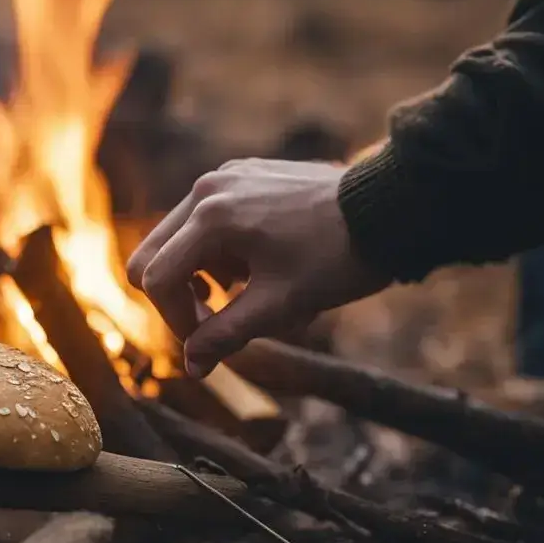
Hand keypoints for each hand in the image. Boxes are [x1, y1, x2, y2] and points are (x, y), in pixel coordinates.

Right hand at [126, 158, 388, 376]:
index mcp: (211, 218)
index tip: (208, 346)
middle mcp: (208, 189)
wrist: (391, 209)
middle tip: (213, 323)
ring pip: (177, 240)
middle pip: (152, 255)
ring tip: (243, 293)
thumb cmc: (338, 258)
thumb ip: (225, 335)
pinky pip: (204, 219)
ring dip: (197, 276)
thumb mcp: (279, 306)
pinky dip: (215, 251)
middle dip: (175, 299)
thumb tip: (191, 368)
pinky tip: (255, 266)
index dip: (175, 322)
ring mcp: (225, 177)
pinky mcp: (243, 174)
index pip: (157, 279)